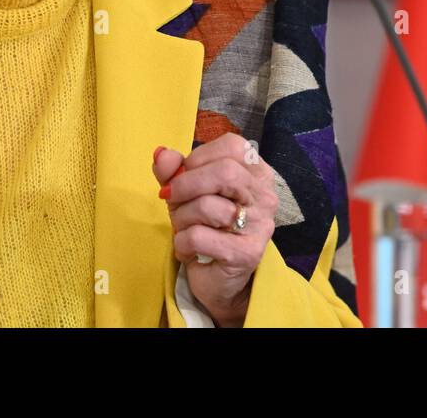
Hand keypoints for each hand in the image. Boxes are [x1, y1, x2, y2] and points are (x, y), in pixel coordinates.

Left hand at [153, 133, 277, 327]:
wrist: (219, 279)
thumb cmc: (206, 227)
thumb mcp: (187, 192)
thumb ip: (174, 170)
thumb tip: (161, 155)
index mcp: (257, 173)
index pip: (232, 146)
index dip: (198, 157)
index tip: (184, 175)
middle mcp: (265, 196)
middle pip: (224, 172)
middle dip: (186, 184)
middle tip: (170, 198)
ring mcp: (259, 225)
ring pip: (207, 206)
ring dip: (180, 217)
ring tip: (183, 228)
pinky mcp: (246, 254)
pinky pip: (198, 236)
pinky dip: (182, 242)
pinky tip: (188, 249)